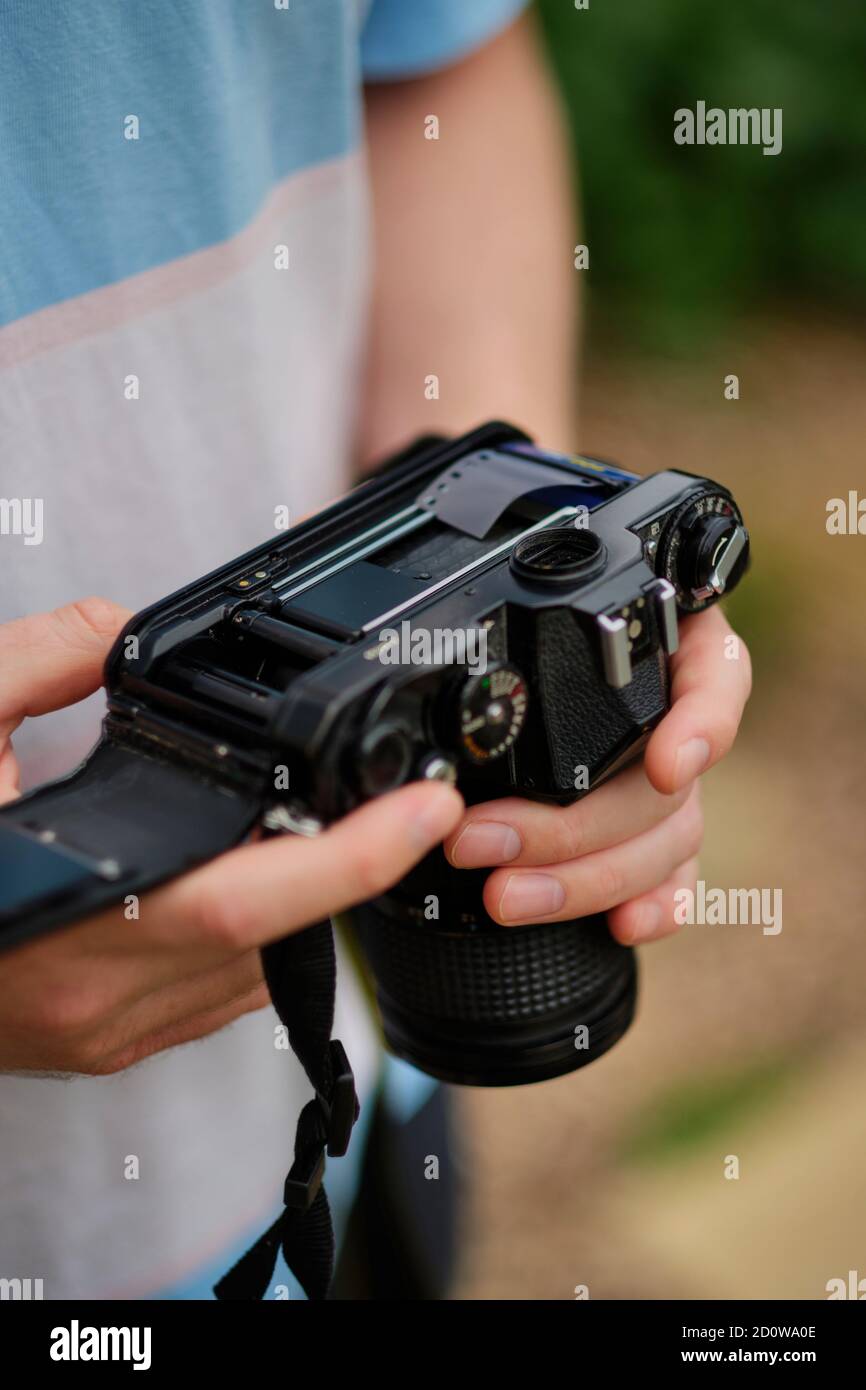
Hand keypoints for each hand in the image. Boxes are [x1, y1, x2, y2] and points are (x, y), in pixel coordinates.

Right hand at [0, 599, 462, 1073]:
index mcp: (67, 921)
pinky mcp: (108, 1047)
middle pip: (277, 934)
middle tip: (398, 799)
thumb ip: (24, 666)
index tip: (426, 808)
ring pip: (260, 974)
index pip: (244, 898)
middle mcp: (100, 996)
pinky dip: (259, 939)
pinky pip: (223, 999)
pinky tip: (252, 883)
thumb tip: (109, 624)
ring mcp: (108, 1035)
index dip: (352, 858)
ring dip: (308, 905)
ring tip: (334, 829)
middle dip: (351, 867)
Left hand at [444, 606, 750, 944]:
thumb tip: (463, 655)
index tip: (666, 767)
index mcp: (666, 643)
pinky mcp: (664, 836)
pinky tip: (624, 926)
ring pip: (664, 842)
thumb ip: (534, 631)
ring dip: (589, 879)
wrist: (532, 665)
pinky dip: (656, 907)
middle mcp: (680, 715)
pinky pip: (680, 878)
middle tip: (486, 842)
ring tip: (509, 897)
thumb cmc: (532, 630)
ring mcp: (679, 781)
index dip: (700, 727)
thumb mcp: (535, 618)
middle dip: (570, 828)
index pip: (714, 677)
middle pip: (661, 789)